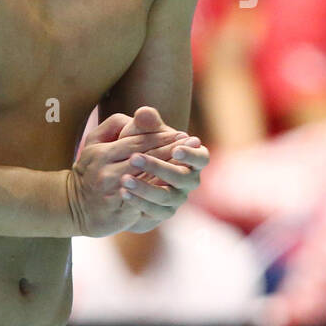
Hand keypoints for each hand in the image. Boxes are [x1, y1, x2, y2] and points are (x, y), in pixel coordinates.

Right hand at [68, 110, 190, 236]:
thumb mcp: (94, 142)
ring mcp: (113, 193)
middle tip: (193, 142)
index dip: (161, 137)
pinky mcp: (119, 212)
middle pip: (146, 158)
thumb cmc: (88, 169)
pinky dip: (161, 190)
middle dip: (172, 149)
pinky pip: (145, 199)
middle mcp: (106, 173)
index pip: (137, 142)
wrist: (74, 206)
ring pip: (148, 179)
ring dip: (171, 169)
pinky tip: (177, 184)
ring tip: (190, 161)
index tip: (181, 133)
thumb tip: (137, 114)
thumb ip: (114, 125)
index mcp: (101, 153)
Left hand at [114, 106, 209, 233]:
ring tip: (125, 179)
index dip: (192, 155)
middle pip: (182, 177)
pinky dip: (139, 202)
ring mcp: (177, 198)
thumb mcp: (142, 133)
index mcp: (192, 159)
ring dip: (145, 188)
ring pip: (166, 196)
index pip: (202, 158)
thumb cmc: (141, 147)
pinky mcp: (163, 213)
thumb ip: (145, 123)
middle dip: (158, 167)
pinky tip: (123, 193)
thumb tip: (144, 113)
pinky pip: (154, 210)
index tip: (176, 149)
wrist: (128, 173)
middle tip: (134, 158)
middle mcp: (189, 180)